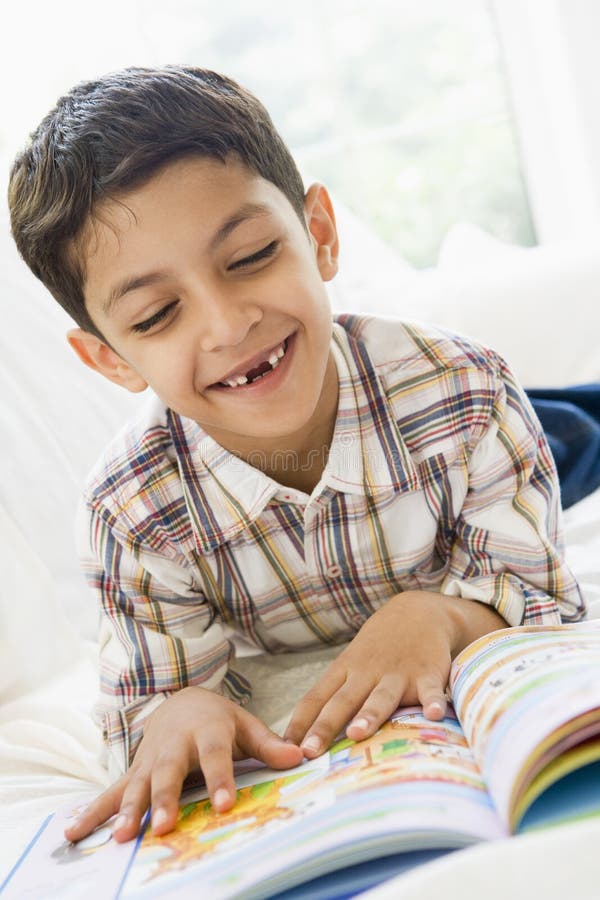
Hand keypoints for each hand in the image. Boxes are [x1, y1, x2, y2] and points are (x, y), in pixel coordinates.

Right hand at [64, 687, 302, 843]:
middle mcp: (175, 744)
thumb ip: (269, 743)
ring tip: (122, 837)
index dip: (220, 780)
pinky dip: (92, 812)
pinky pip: (112, 793)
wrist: (180, 700)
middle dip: (164, 799)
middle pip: (169, 772)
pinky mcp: (133, 771)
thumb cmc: (218, 719)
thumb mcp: (245, 724)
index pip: (216, 756)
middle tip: (163, 827)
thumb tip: (300, 756)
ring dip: (129, 810)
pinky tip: (73, 833)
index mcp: (208, 730)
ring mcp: (150, 758)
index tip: (225, 806)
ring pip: (138, 784)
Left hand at [284, 591, 505, 756]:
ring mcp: (397, 674)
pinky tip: (435, 715)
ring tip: (357, 732)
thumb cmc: (377, 649)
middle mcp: (366, 673)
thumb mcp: (351, 665)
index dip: (299, 724)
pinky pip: (430, 691)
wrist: (417, 612)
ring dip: (369, 715)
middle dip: (324, 727)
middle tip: (310, 752)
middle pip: (342, 702)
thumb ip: (335, 697)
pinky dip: (433, 702)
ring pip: (380, 697)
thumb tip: (308, 738)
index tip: (285, 749)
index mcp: (344, 672)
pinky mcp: (427, 674)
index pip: (315, 698)